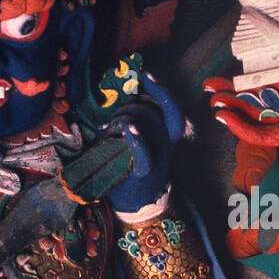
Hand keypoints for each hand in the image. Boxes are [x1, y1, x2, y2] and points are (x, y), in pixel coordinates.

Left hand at [104, 73, 184, 212]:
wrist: (137, 203)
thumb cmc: (134, 167)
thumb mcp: (140, 139)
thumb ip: (139, 117)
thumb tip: (133, 90)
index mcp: (167, 136)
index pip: (171, 108)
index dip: (160, 89)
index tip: (145, 74)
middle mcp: (167, 145)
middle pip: (151, 112)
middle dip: (128, 108)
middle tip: (112, 121)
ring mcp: (159, 158)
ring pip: (142, 125)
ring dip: (120, 121)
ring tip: (107, 133)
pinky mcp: (146, 172)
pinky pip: (143, 151)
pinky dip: (137, 139)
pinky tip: (128, 131)